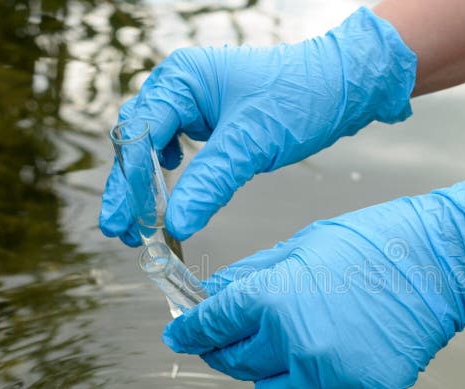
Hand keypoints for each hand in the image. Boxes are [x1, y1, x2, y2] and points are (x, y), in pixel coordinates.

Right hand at [99, 7, 416, 245]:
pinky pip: (177, 145)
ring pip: (153, 146)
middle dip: (129, 188)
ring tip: (142, 223)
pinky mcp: (210, 117)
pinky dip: (170, 172)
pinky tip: (175, 186)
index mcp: (182, 79)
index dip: (128, 184)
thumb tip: (174, 224)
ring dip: (147, 184)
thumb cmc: (301, 98)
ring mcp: (194, 101)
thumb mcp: (252, 143)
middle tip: (123, 232)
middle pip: (136, 141)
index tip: (125, 223)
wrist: (341, 84)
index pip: (138, 135)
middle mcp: (180, 86)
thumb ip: (210, 183)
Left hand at [163, 179, 464, 388]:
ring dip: (275, 376)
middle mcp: (295, 345)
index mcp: (273, 300)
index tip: (180, 335)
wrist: (438, 265)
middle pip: (234, 365)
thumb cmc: (371, 245)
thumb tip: (210, 296)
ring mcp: (329, 376)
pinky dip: (319, 388)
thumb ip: (250, 277)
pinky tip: (337, 356)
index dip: (190, 331)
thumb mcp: (300, 247)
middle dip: (230, 349)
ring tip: (299, 347)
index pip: (210, 326)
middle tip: (244, 335)